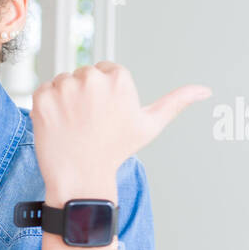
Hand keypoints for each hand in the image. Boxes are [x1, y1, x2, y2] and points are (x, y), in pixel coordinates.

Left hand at [30, 62, 209, 201]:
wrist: (80, 178)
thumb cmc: (115, 151)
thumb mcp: (150, 126)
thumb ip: (176, 102)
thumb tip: (205, 90)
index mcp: (119, 78)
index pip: (106, 71)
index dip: (104, 95)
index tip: (104, 116)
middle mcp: (92, 78)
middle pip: (84, 75)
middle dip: (85, 94)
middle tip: (88, 123)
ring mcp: (65, 87)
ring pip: (63, 82)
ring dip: (65, 100)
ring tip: (74, 125)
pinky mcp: (42, 97)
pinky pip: (43, 90)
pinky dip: (47, 106)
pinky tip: (58, 125)